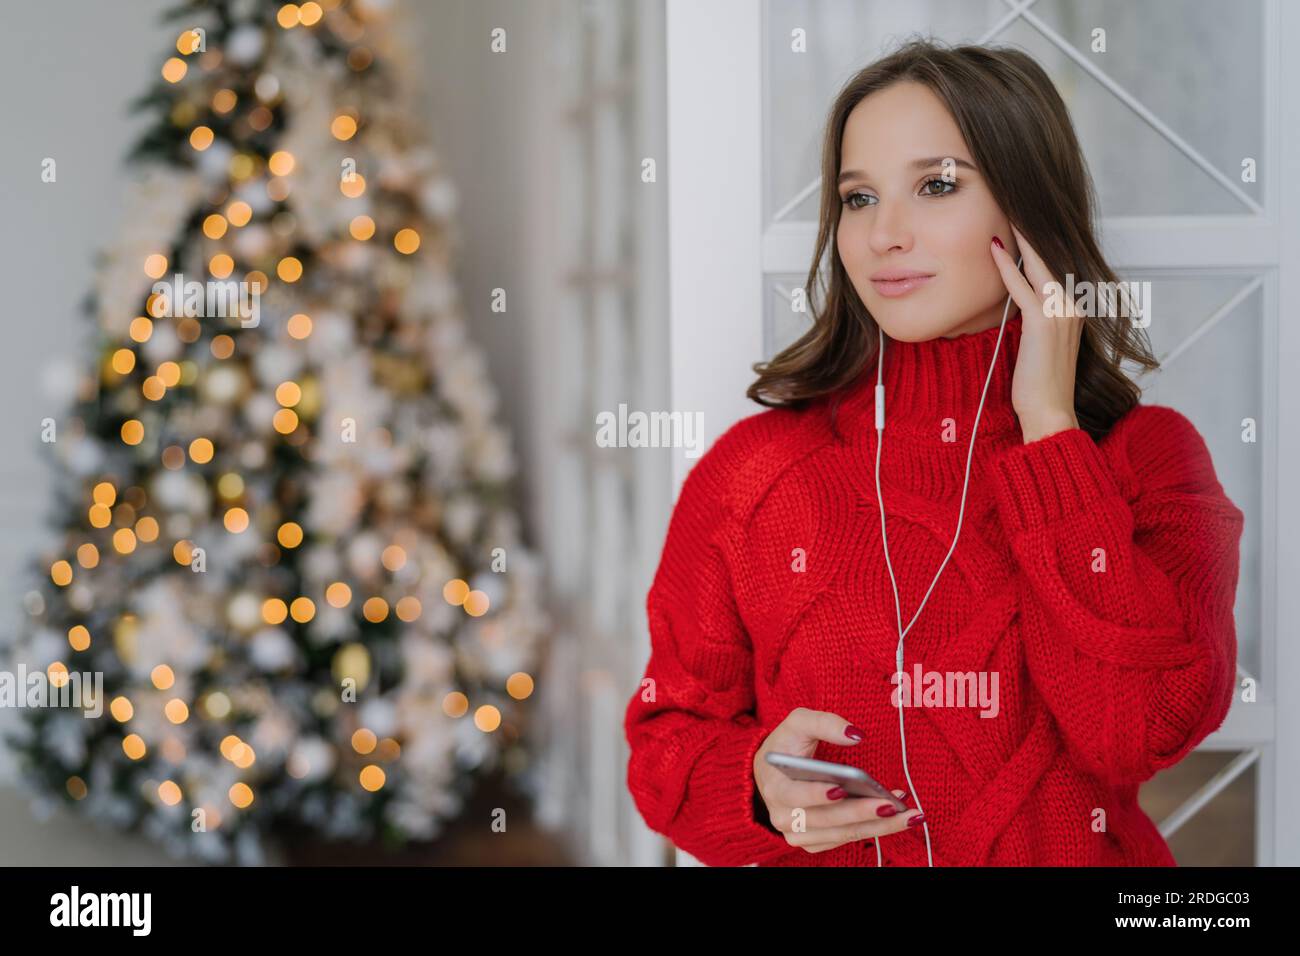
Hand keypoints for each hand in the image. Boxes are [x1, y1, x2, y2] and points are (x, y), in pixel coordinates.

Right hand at [753, 707, 921, 853]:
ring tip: (906, 813)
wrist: (774, 772)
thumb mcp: (798, 723)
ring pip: (843, 834)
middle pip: (826, 820)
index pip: (795, 796)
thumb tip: (856, 735)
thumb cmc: (787, 745)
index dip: (816, 795)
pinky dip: (874, 828)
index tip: (841, 789)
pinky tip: (897, 817)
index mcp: (775, 787)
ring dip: (877, 825)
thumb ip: (825, 723)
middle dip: (860, 812)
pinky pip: (848, 839)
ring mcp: (799, 834)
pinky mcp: (815, 842)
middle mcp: (783, 818)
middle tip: (889, 804)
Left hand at [990, 225, 1082, 443]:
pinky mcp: (1044, 322)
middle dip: (1033, 225)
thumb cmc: (1039, 381)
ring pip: (1040, 263)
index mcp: (1075, 306)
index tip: (1021, 212)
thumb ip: (1036, 313)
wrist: (1049, 412)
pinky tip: (995, 247)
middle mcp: (1074, 304)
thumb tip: (1018, 293)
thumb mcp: (1040, 341)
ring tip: (1007, 208)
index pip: (1057, 260)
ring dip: (1022, 235)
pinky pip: (1023, 286)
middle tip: (1014, 198)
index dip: (1040, 236)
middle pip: (1053, 253)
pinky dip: (1009, 265)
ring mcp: (1062, 311)